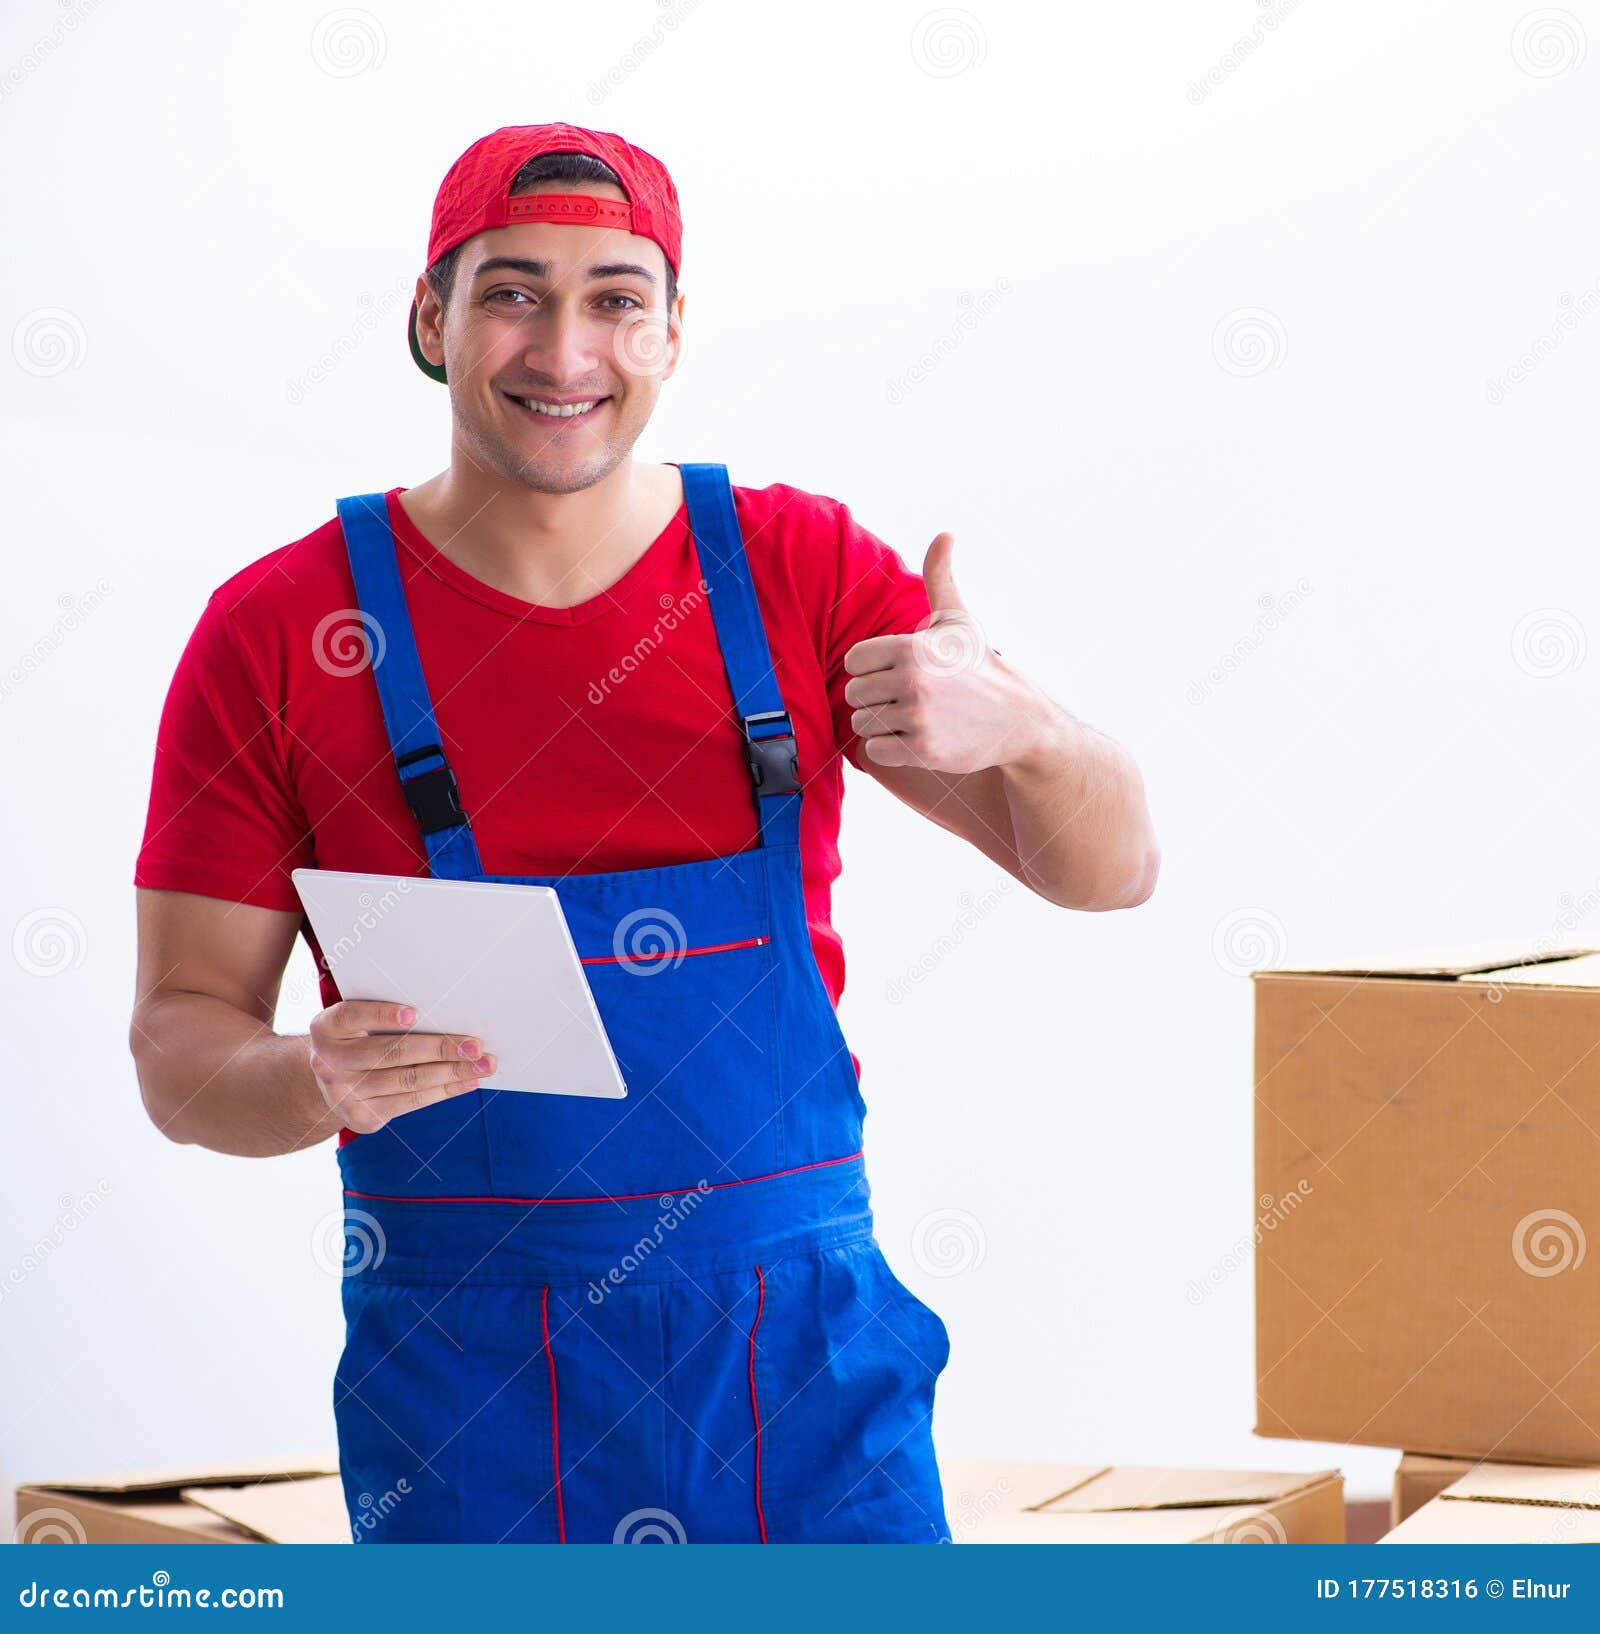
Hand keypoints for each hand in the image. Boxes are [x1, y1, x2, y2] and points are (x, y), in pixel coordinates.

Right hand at [308, 1001, 495, 1133]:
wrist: (331, 1080)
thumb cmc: (359, 1037)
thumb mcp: (359, 1021)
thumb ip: (385, 1014)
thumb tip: (447, 1013)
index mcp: (325, 1028)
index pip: (352, 1016)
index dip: (381, 1015)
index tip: (414, 1013)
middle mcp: (328, 1062)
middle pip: (390, 1053)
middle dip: (439, 1048)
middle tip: (476, 1045)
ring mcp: (343, 1094)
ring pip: (407, 1080)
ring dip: (452, 1072)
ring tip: (483, 1065)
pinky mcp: (362, 1117)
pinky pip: (411, 1102)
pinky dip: (444, 1090)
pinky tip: (467, 1082)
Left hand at [842, 533, 1052, 773]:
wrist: (1017, 720)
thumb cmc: (978, 667)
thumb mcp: (959, 620)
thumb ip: (939, 577)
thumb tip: (945, 533)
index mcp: (911, 646)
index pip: (855, 661)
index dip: (873, 668)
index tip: (898, 671)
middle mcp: (912, 680)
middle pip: (855, 694)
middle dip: (877, 697)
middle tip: (910, 697)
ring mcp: (917, 717)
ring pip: (863, 723)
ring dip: (883, 724)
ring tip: (915, 716)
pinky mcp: (922, 749)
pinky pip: (876, 751)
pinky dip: (892, 748)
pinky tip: (918, 737)